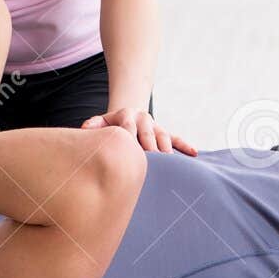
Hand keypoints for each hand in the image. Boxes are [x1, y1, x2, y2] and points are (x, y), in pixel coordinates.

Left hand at [81, 107, 195, 154]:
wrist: (126, 116)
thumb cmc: (110, 127)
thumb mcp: (100, 123)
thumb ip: (93, 125)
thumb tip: (84, 129)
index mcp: (126, 115)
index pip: (128, 126)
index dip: (128, 136)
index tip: (128, 151)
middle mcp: (143, 118)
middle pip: (148, 131)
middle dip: (150, 145)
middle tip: (151, 159)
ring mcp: (155, 126)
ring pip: (163, 135)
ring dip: (166, 148)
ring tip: (168, 162)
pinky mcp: (165, 133)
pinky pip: (176, 138)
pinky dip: (185, 145)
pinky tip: (193, 153)